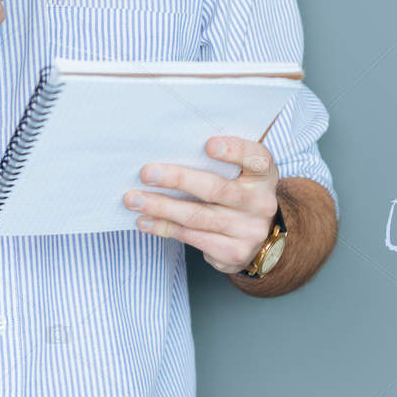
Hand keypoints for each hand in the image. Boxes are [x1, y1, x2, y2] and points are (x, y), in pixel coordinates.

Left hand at [124, 136, 277, 274]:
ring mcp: (248, 231)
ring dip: (160, 207)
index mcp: (264, 175)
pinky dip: (164, 227)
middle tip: (146, 173)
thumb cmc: (238, 192)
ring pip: (196, 216)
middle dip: (177, 179)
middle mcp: (260, 203)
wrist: (259, 236)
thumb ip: (220, 161)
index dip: (234, 151)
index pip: (256, 159)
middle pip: (215, 189)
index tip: (208, 144)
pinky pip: (191, 237)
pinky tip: (145, 220)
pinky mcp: (233, 252)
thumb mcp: (241, 173)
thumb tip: (170, 147)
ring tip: (133, 199)